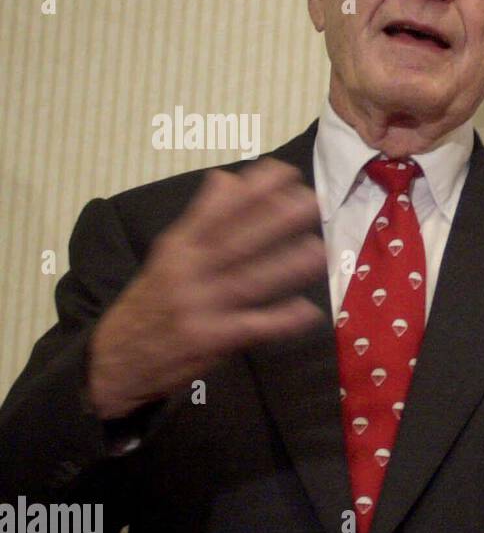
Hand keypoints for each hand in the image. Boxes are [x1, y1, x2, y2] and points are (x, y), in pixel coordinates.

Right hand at [87, 159, 326, 419]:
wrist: (116, 360)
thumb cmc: (152, 301)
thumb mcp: (167, 255)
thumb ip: (200, 219)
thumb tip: (226, 177)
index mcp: (177, 248)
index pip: (217, 212)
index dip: (251, 192)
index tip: (284, 172)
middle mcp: (188, 273)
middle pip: (236, 242)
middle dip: (275, 219)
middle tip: (312, 200)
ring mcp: (199, 307)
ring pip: (249, 282)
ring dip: (286, 266)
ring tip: (319, 249)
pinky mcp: (210, 340)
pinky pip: (252, 327)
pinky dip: (280, 320)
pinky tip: (308, 311)